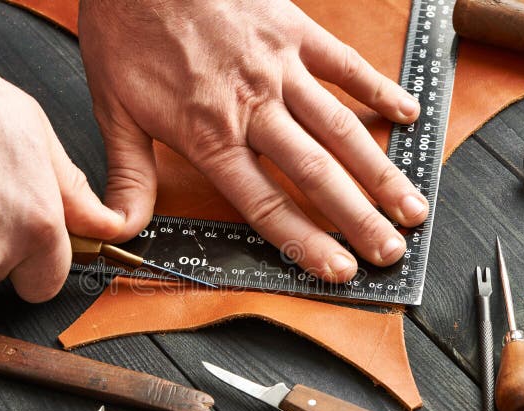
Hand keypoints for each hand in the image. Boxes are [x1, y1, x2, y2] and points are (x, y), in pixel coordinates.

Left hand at [78, 0, 426, 281]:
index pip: (265, 203)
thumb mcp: (113, 109)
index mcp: (209, 134)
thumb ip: (129, 176)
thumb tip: (124, 230)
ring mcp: (280, 68)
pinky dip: (379, 89)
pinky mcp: (294, 31)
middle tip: (391, 252)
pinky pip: (346, 64)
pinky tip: (407, 115)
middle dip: (358, 219)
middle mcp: (253, 107)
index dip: (305, 241)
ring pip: (340, 128)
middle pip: (315, 174)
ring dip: (380, 171)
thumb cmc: (127, 30)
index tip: (338, 269)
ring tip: (411, 206)